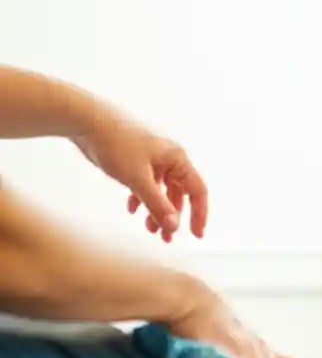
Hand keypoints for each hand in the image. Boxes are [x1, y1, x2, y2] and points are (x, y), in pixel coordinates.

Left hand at [74, 114, 208, 241]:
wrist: (85, 118)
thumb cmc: (115, 144)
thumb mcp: (137, 179)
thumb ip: (157, 204)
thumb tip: (174, 227)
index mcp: (177, 158)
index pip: (197, 190)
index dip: (199, 214)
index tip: (196, 235)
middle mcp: (169, 157)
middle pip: (178, 192)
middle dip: (172, 216)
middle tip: (165, 239)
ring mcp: (152, 156)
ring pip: (161, 189)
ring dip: (156, 209)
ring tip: (147, 228)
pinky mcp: (136, 157)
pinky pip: (146, 182)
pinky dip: (141, 197)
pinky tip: (131, 208)